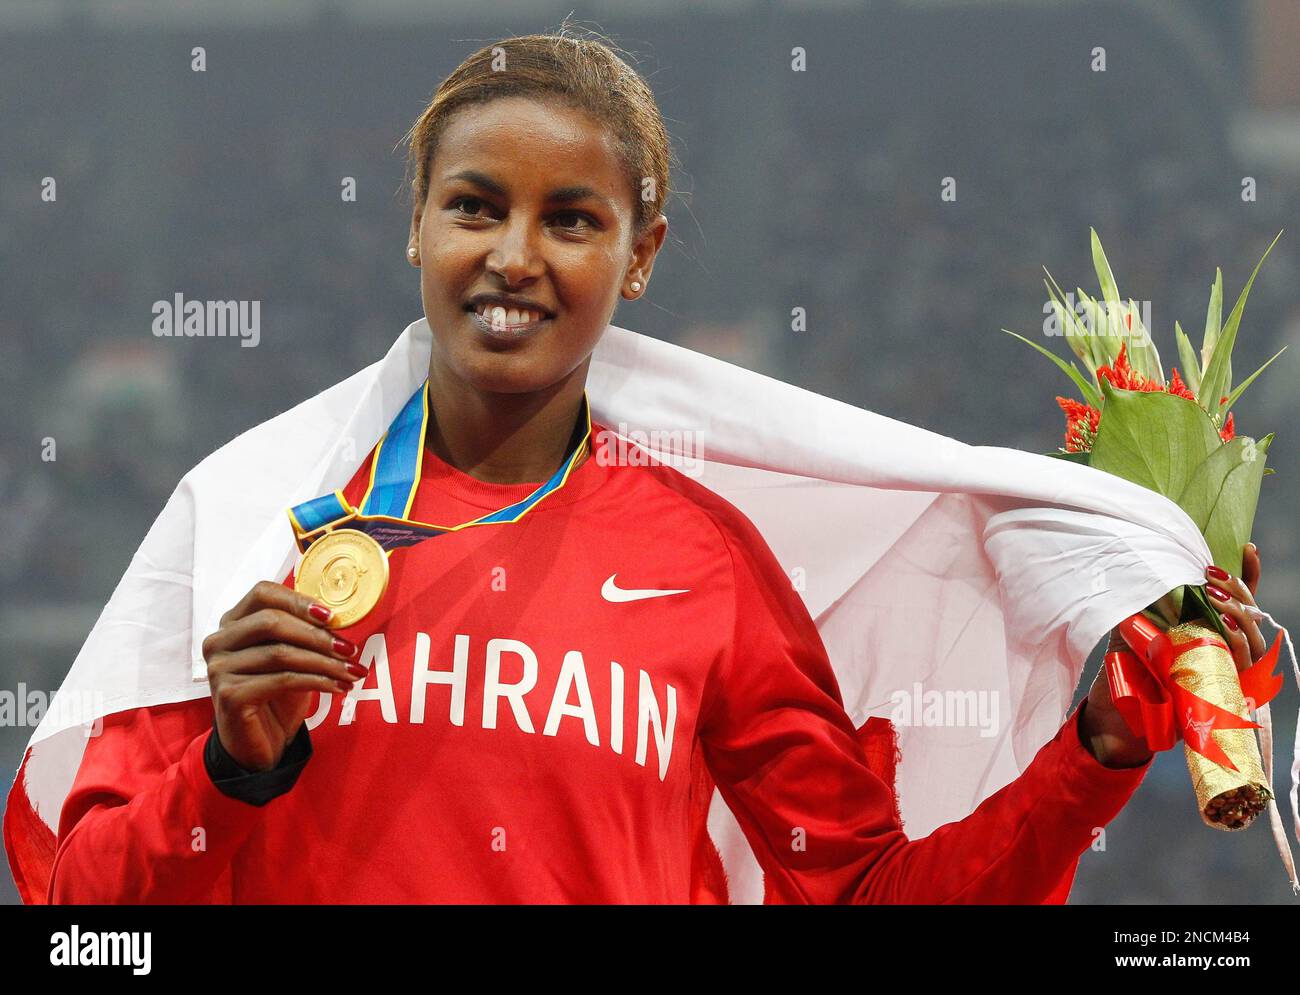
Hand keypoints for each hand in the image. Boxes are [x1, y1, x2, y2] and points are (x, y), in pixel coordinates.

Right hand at [203, 581, 363, 771]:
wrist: (257, 743)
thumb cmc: (275, 695)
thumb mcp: (292, 657)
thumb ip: (304, 633)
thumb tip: (339, 617)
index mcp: (232, 623)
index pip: (263, 594)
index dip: (299, 600)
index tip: (332, 616)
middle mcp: (219, 642)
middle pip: (272, 622)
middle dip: (318, 635)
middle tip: (350, 649)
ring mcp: (220, 668)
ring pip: (281, 653)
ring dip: (325, 662)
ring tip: (352, 671)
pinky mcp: (229, 695)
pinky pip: (282, 680)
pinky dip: (317, 681)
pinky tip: (337, 688)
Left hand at [1080, 542, 1265, 767]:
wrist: (1115, 714)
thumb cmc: (1126, 669)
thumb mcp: (1137, 627)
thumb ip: (1152, 604)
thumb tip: (1153, 569)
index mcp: (1206, 631)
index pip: (1237, 601)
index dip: (1247, 576)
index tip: (1249, 548)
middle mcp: (1222, 652)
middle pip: (1250, 617)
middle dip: (1237, 593)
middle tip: (1212, 578)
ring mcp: (1224, 674)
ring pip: (1249, 641)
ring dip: (1235, 614)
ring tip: (1213, 597)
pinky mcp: (1222, 695)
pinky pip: (1241, 668)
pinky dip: (1235, 644)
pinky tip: (1224, 625)